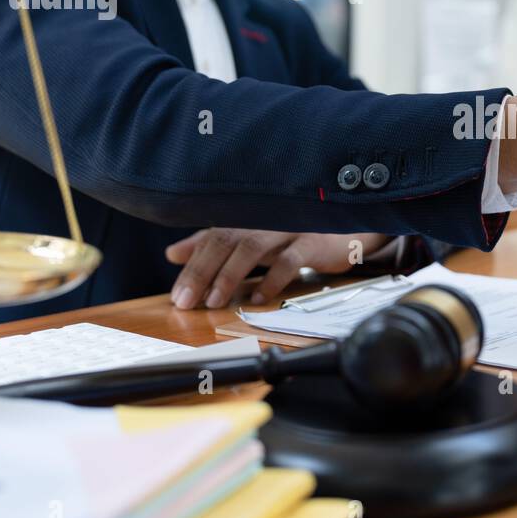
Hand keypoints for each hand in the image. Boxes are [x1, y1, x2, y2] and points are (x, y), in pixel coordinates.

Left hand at [166, 229, 391, 308]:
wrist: (344, 231)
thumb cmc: (292, 235)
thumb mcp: (249, 239)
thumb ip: (212, 243)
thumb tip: (172, 254)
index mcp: (246, 215)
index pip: (211, 238)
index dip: (192, 265)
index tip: (178, 295)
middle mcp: (263, 217)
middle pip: (225, 239)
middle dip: (202, 271)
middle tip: (186, 302)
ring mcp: (288, 227)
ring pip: (252, 246)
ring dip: (229, 275)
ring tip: (215, 302)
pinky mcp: (312, 241)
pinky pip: (289, 259)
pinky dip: (271, 279)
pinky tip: (257, 297)